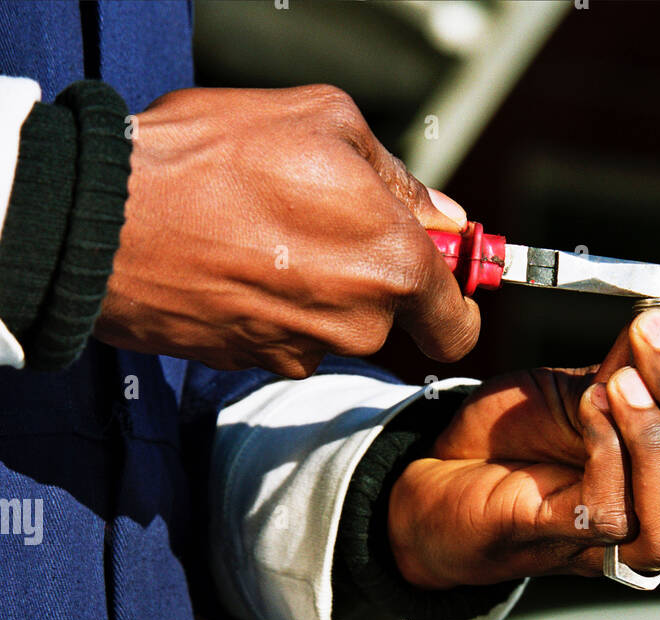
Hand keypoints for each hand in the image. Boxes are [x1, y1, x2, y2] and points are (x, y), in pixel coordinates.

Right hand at [95, 85, 478, 375]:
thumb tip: (440, 216)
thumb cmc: (213, 160)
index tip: (441, 280)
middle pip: (389, 314)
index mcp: (393, 264)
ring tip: (261, 230)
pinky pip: (286, 336)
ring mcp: (305, 352)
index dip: (454, 299)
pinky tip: (233, 261)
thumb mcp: (324, 120)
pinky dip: (271, 305)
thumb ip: (398, 178)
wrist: (111, 224)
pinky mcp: (256, 365)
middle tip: (317, 218)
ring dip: (315, 285)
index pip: (456, 321)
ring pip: (335, 324)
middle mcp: (358, 324)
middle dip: (368, 272)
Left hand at [387, 292, 659, 587]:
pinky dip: (608, 454)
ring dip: (659, 436)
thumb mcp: (585, 385)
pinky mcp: (573, 545)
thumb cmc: (522, 436)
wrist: (446, 475)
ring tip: (624, 378)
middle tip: (655, 329)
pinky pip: (612, 513)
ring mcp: (626, 543)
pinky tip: (591, 406)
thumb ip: (632, 365)